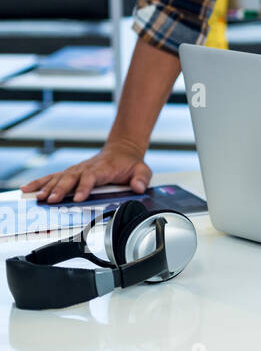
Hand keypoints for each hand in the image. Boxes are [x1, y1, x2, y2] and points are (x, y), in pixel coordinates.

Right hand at [20, 142, 151, 203]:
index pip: (92, 177)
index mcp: (103, 168)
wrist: (122, 151)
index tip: (79, 197)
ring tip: (38, 197)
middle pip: (71, 178)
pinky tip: (27, 188)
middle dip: (61, 189)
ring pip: (59, 178)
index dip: (84, 186)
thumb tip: (139, 187)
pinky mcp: (70, 172)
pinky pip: (53, 177)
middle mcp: (87, 168)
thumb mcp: (142, 169)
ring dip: (48, 187)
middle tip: (52, 200)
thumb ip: (141, 178)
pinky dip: (39, 182)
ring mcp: (77, 170)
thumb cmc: (130, 163)